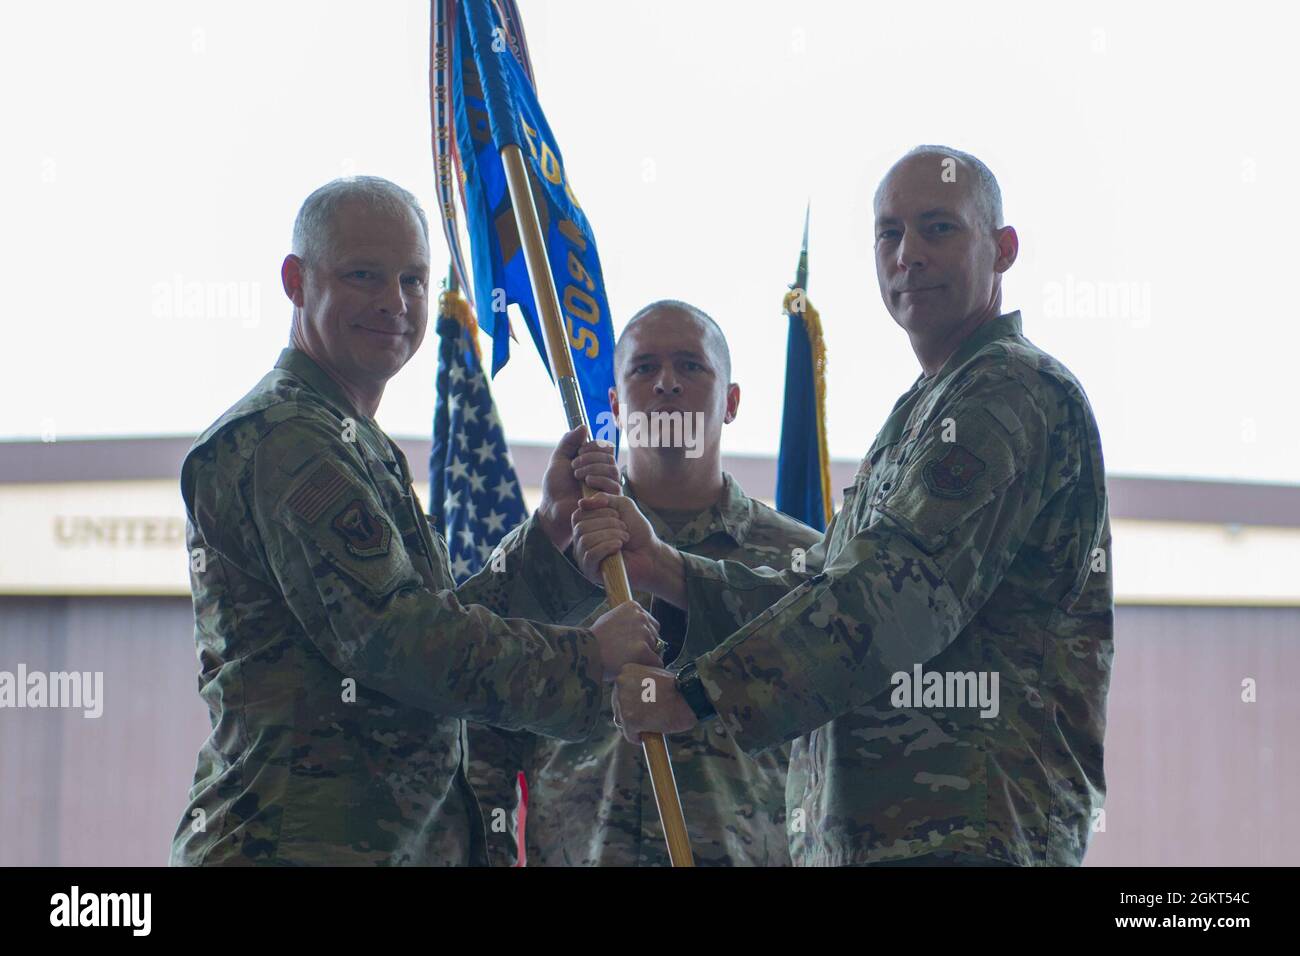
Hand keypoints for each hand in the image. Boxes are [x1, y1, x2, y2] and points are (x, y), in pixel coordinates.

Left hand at [537, 426, 619, 550]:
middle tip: (574, 467)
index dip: (593, 446)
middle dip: (590, 457)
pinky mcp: (609, 500)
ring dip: (592, 468)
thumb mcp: (559, 459)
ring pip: (612, 468)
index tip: (577, 453)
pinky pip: (614, 484)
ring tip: (577, 476)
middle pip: (610, 456)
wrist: (553, 508)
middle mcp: (604, 473)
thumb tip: (584, 426)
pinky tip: (587, 483)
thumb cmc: (556, 486)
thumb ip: (569, 442)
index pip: (606, 446)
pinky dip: (599, 479)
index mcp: (595, 462)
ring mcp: (608, 486)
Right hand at [571, 491, 660, 588]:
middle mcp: (581, 542)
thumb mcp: (622, 506)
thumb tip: (582, 502)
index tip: (617, 513)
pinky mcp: (590, 571)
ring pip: (586, 540)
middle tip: (624, 528)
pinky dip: (607, 546)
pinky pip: (590, 554)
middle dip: (608, 523)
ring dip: (611, 535)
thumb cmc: (637, 531)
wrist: (650, 554)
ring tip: (625, 538)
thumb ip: (604, 498)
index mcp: (585, 527)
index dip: (597, 510)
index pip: (578, 515)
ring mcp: (584, 557)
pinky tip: (619, 546)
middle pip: (581, 527)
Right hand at [590, 601, 662, 681]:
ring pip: (656, 649)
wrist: (585, 651)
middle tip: (629, 653)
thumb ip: (627, 621)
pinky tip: (635, 667)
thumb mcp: (611, 619)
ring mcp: (643, 633)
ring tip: (627, 660)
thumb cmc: (594, 639)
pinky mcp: (643, 649)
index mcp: (633, 607)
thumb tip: (638, 629)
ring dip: (646, 656)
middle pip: (655, 635)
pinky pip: (656, 662)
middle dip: (646, 645)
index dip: (642, 636)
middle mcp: (641, 617)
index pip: (651, 623)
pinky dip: (648, 667)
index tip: (631, 643)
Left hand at [611, 665, 698, 744]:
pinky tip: (652, 733)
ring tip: (653, 724)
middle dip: (632, 713)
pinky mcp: (629, 720)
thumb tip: (633, 701)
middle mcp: (620, 684)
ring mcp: (623, 703)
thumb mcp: (654, 676)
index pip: (621, 691)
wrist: (690, 696)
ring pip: (622, 722)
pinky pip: (630, 734)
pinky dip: (639, 737)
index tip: (645, 705)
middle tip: (650, 716)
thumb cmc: (678, 687)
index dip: (633, 701)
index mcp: (626, 671)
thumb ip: (640, 685)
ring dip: (635, 725)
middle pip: (618, 706)